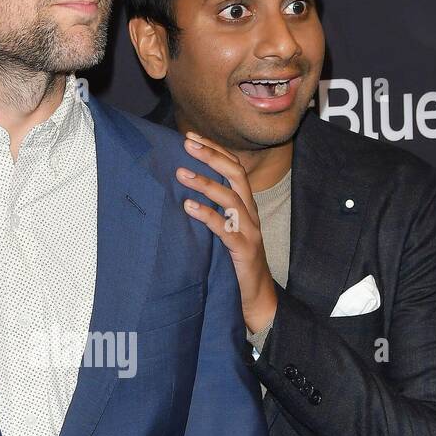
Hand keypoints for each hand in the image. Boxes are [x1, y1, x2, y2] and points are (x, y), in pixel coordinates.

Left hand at [177, 133, 276, 334]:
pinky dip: (207, 215)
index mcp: (245, 207)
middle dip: (211, 156)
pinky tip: (188, 207)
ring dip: (205, 182)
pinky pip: (226, 229)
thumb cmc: (234, 265)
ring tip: (181, 173)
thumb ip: (211, 213)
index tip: (191, 136)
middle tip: (187, 143)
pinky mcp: (244, 250)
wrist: (256, 299)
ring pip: (231, 198)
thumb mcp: (223, 233)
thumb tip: (180, 194)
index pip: (234, 168)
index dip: (215, 150)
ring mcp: (249, 231)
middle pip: (236, 174)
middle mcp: (250, 214)